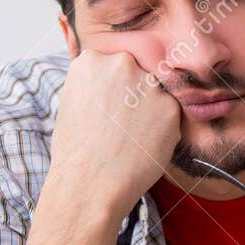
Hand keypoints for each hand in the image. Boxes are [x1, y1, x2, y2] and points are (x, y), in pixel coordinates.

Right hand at [47, 49, 181, 226]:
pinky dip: (163, 130)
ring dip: (151, 112)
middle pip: (140, 74)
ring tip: (131, 138)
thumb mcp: (72, 103)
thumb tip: (112, 80)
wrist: (90, 184)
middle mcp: (121, 64)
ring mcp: (148, 84)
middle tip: (123, 125)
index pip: (115, 64)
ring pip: (158, 94)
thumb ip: (95, 83)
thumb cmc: (76, 151)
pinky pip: (171, 115)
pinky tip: (143, 146)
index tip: (113, 108)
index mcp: (92, 60)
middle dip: (136, 96)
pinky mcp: (170, 107)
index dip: (117, 88)